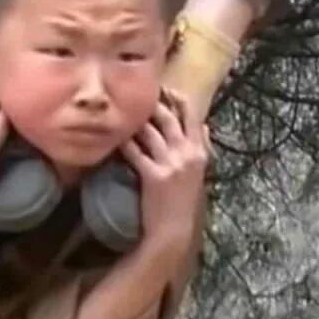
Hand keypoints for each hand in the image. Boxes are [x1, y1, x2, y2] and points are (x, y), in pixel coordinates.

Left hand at [121, 94, 209, 240]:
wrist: (174, 231)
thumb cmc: (184, 201)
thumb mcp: (200, 171)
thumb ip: (203, 146)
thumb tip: (204, 124)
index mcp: (199, 151)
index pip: (192, 115)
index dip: (177, 98)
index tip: (164, 88)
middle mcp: (187, 154)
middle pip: (168, 118)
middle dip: (152, 104)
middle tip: (136, 95)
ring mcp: (170, 164)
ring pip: (150, 132)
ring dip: (135, 121)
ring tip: (120, 111)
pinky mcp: (153, 176)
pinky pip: (135, 152)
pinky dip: (124, 143)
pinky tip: (113, 137)